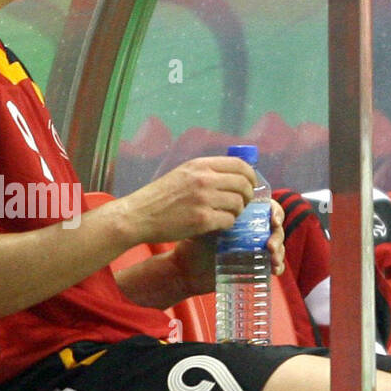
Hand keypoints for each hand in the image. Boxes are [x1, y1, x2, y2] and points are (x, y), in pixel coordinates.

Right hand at [115, 156, 255, 245]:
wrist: (139, 215)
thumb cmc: (159, 196)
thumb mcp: (182, 174)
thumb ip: (206, 172)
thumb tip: (234, 175)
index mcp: (200, 165)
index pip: (240, 165)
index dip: (251, 176)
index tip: (250, 185)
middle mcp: (204, 179)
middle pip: (243, 185)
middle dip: (247, 196)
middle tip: (241, 204)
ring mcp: (204, 200)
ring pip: (238, 204)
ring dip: (237, 212)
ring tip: (226, 215)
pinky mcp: (202, 220)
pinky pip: (228, 221)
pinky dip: (226, 224)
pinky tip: (217, 224)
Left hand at [169, 198, 285, 297]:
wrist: (187, 268)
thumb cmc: (194, 243)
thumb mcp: (205, 224)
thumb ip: (217, 213)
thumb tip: (229, 206)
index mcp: (244, 217)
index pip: (267, 209)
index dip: (275, 213)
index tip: (273, 220)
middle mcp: (253, 231)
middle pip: (275, 228)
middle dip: (277, 235)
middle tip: (269, 245)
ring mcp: (256, 249)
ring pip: (277, 246)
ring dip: (280, 251)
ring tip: (272, 258)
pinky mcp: (255, 266)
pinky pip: (273, 265)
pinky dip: (278, 267)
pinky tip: (275, 269)